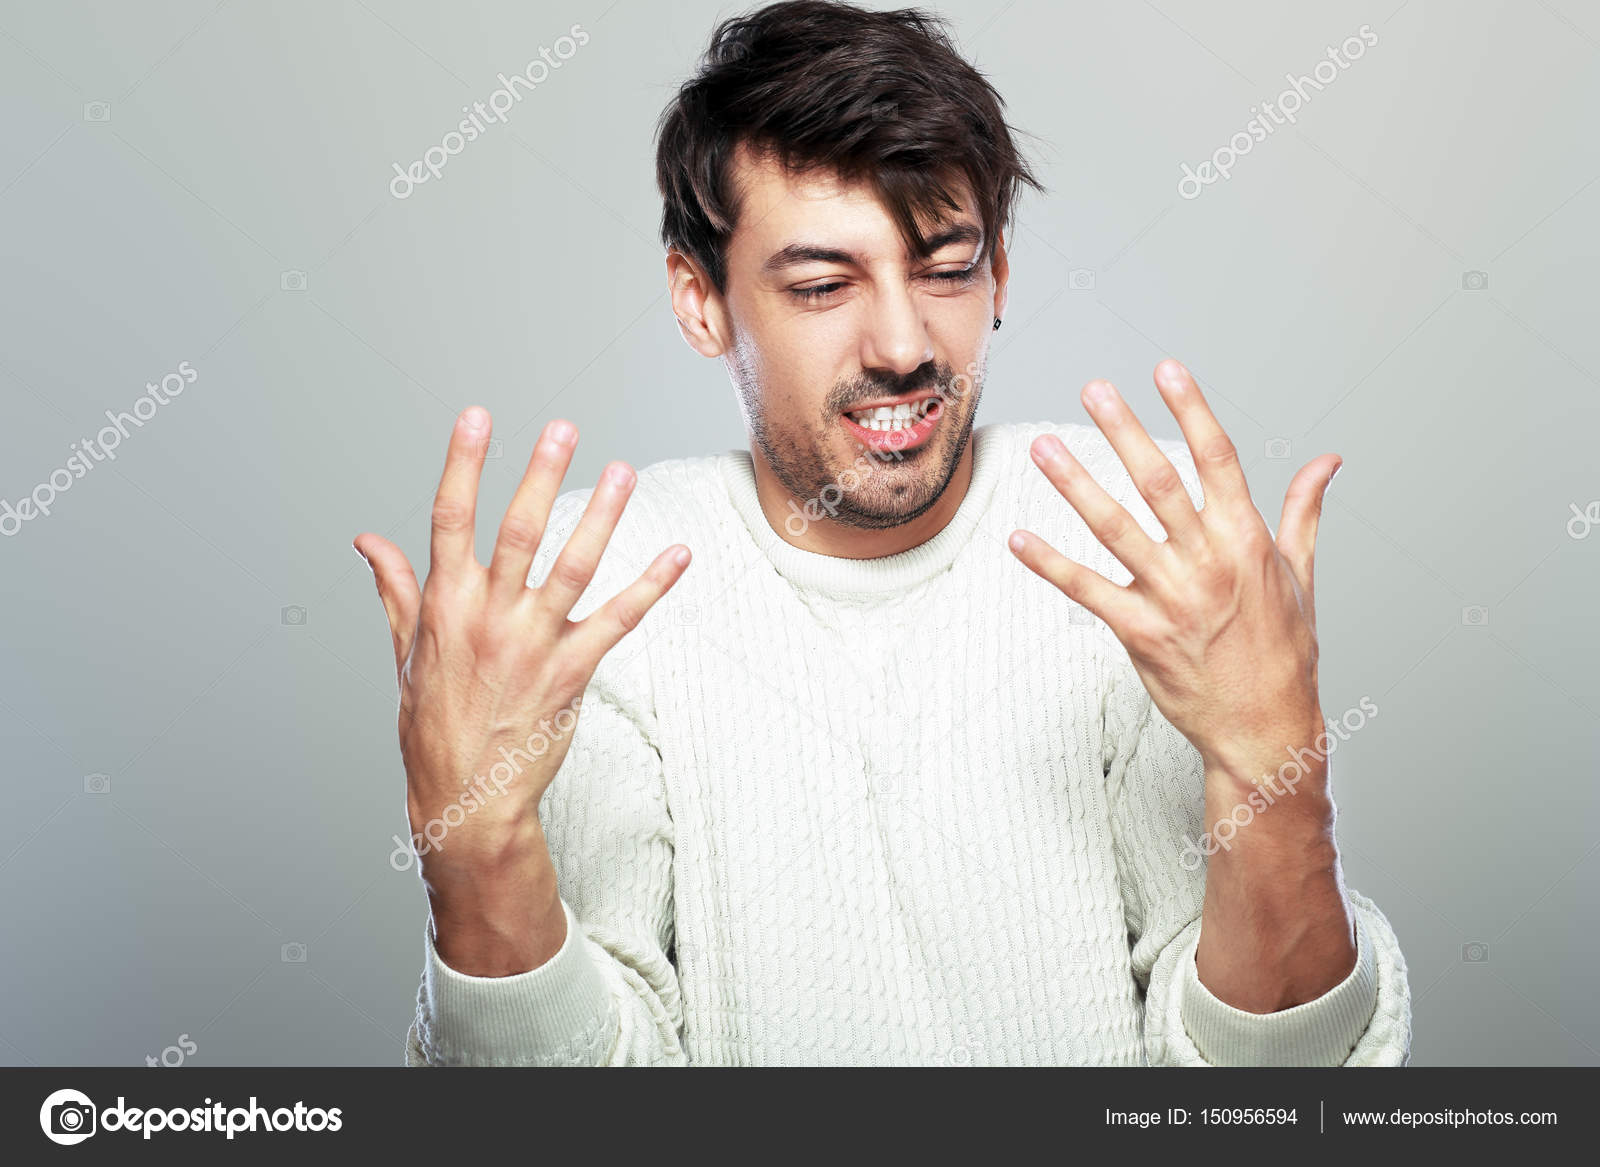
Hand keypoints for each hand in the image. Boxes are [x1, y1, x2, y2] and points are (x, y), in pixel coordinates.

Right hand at [355, 407, 690, 970]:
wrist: (466, 800)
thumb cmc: (433, 728)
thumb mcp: (405, 655)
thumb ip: (395, 588)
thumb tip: (367, 540)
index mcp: (443, 606)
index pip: (449, 519)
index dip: (464, 464)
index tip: (478, 417)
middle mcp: (487, 618)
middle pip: (516, 531)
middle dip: (540, 474)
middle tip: (563, 428)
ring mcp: (532, 645)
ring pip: (572, 566)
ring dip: (601, 516)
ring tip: (622, 472)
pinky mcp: (571, 672)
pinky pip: (619, 620)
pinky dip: (652, 586)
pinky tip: (677, 554)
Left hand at [1008, 360, 1338, 783]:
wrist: (1267, 728)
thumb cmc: (1285, 651)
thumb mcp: (1301, 575)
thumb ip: (1304, 511)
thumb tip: (1328, 461)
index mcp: (1248, 540)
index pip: (1218, 459)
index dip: (1191, 409)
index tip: (1167, 368)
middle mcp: (1209, 562)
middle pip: (1159, 482)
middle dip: (1123, 431)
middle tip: (1093, 389)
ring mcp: (1173, 597)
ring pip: (1114, 528)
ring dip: (1075, 485)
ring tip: (1043, 447)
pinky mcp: (1140, 633)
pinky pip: (1087, 591)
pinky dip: (1050, 565)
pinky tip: (1019, 538)